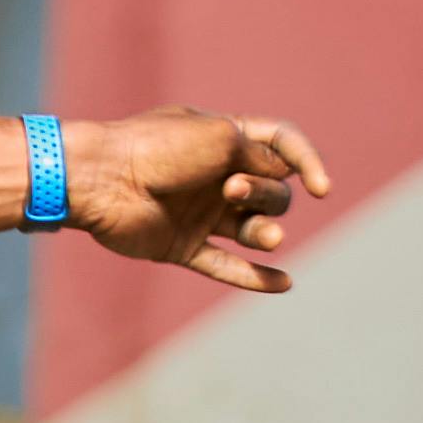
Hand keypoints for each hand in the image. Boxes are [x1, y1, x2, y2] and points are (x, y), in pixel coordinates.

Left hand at [71, 110, 328, 292]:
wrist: (101, 179)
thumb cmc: (159, 148)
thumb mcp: (221, 138)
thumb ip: (261, 157)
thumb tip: (282, 179)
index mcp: (226, 138)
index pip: (283, 144)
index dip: (307, 162)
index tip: (321, 187)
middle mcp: (217, 175)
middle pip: (270, 190)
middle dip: (264, 192)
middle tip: (232, 190)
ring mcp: (200, 213)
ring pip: (253, 228)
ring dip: (267, 234)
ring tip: (268, 238)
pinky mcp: (182, 246)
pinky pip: (225, 265)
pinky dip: (253, 276)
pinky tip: (284, 283)